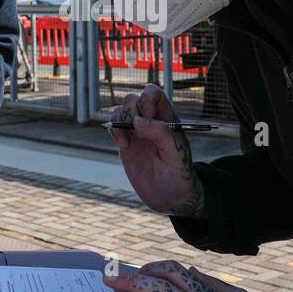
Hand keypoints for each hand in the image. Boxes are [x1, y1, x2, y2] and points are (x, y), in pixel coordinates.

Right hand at [108, 85, 204, 216]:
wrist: (169, 198)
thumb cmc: (179, 176)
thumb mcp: (175, 155)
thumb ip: (161, 134)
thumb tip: (138, 120)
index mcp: (167, 119)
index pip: (154, 94)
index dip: (147, 100)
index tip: (148, 117)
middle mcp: (151, 122)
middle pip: (134, 98)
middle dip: (131, 111)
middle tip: (137, 132)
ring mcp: (137, 133)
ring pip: (121, 111)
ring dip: (119, 121)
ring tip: (127, 141)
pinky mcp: (126, 144)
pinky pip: (113, 127)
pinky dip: (113, 131)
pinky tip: (123, 146)